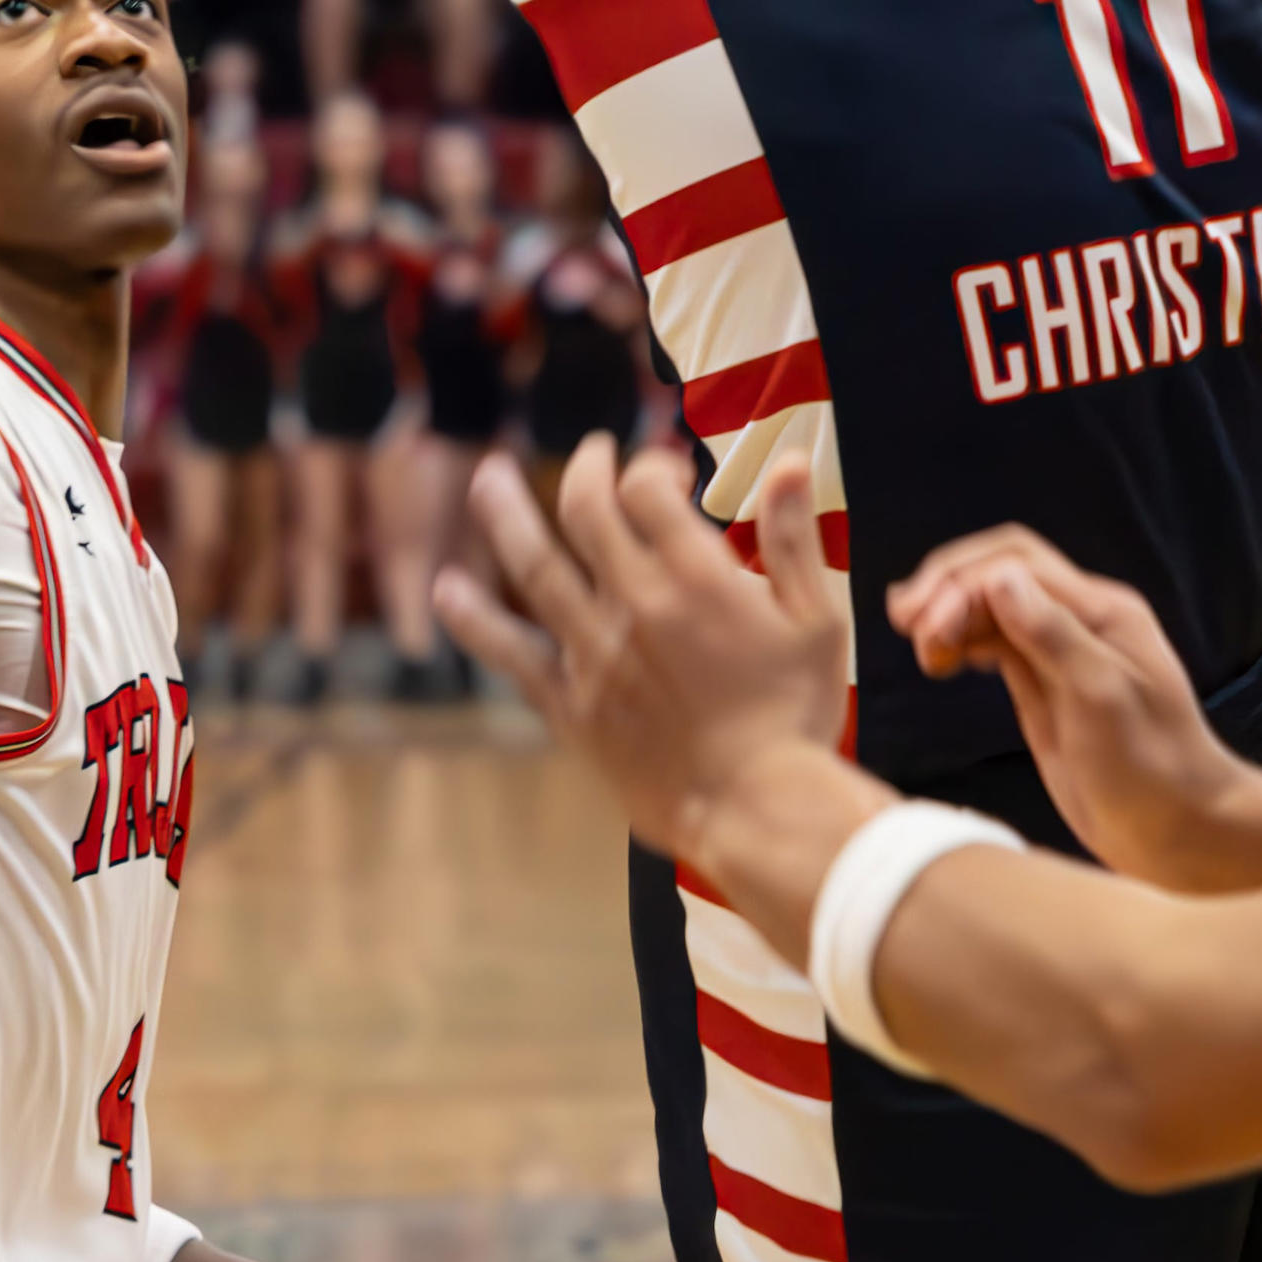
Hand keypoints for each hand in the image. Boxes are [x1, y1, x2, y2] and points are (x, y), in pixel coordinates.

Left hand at [436, 441, 845, 856]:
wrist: (756, 808)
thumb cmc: (797, 714)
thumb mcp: (816, 619)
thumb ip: (795, 537)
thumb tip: (786, 461)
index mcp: (696, 576)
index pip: (647, 488)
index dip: (652, 464)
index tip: (668, 470)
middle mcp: (635, 602)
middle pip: (586, 508)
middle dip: (588, 468)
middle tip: (592, 452)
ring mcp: (595, 654)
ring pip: (536, 564)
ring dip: (506, 513)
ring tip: (487, 475)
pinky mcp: (572, 705)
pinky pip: (511, 653)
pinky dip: (474, 619)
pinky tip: (445, 588)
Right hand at [886, 526, 1246, 888]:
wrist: (1182, 831)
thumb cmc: (1152, 768)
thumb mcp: (1103, 698)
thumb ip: (1052, 635)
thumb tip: (997, 577)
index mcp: (1099, 610)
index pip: (1017, 563)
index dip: (962, 582)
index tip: (925, 626)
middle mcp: (1078, 621)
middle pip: (1000, 572)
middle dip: (948, 587)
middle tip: (903, 621)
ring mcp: (1061, 654)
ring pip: (993, 607)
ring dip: (951, 614)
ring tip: (918, 646)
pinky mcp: (1046, 689)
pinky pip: (997, 645)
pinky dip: (964, 642)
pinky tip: (942, 660)